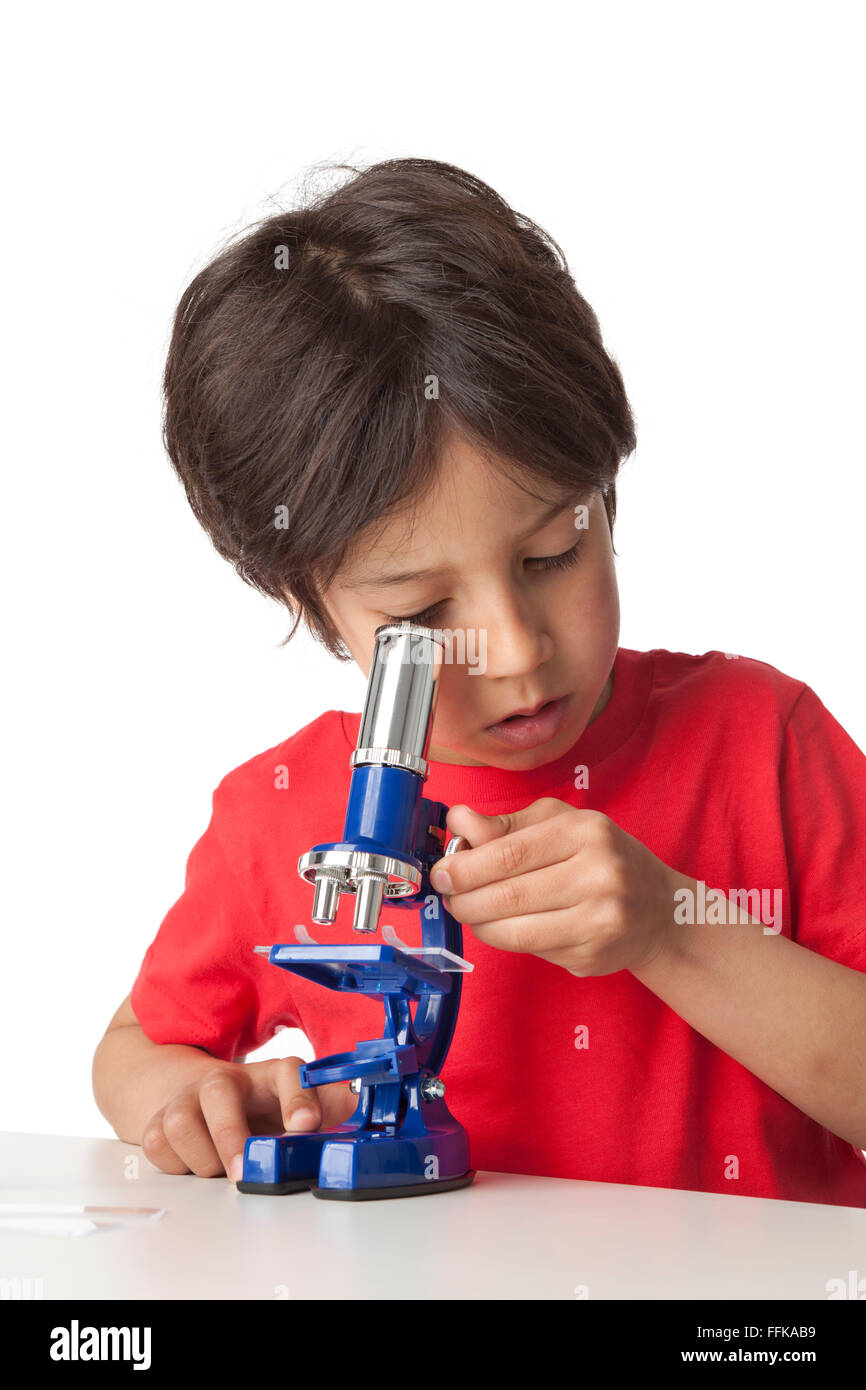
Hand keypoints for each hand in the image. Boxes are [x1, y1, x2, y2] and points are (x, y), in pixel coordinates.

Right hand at [141, 1057, 356, 1183]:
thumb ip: (333, 1108)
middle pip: (219, 1092)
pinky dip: (175, 1164)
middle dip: (230, 1135)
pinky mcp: (158, 1121)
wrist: (193, 1093)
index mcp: (269, 1076)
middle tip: (243, 1172)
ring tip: (222, 1171)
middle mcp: (224, 1081)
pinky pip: (157, 1145)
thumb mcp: (298, 1104)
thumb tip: (369, 1106)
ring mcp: (187, 1099)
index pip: (287, 1073)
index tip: (306, 1125)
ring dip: (202, 1158)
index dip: (298, 1096)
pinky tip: (195, 1166)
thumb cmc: (258, 1107)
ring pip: (180, 1122)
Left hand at [431, 799, 679, 977]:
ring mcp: (599, 921)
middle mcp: (599, 876)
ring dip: (478, 923)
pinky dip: (504, 939)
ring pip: (514, 929)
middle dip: (464, 897)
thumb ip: (507, 825)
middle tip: (447, 894)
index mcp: (587, 833)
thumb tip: (457, 820)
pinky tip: (499, 926)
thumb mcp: (560, 825)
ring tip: (467, 910)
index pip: (510, 852)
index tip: (441, 871)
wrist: (661, 910)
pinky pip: (530, 949)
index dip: (466, 865)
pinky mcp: (592, 955)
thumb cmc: (603, 859)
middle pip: (508, 893)